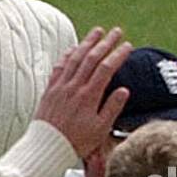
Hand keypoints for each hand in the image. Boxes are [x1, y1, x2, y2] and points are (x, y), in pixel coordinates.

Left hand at [33, 26, 131, 156]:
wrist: (49, 144)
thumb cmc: (78, 140)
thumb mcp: (101, 128)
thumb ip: (112, 107)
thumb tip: (124, 90)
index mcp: (89, 96)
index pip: (106, 68)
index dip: (118, 55)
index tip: (128, 46)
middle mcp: (74, 87)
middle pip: (91, 58)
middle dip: (105, 42)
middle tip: (117, 31)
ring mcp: (61, 85)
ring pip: (75, 58)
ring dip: (87, 42)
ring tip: (97, 32)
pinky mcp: (52, 88)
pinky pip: (60, 66)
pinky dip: (68, 54)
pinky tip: (75, 48)